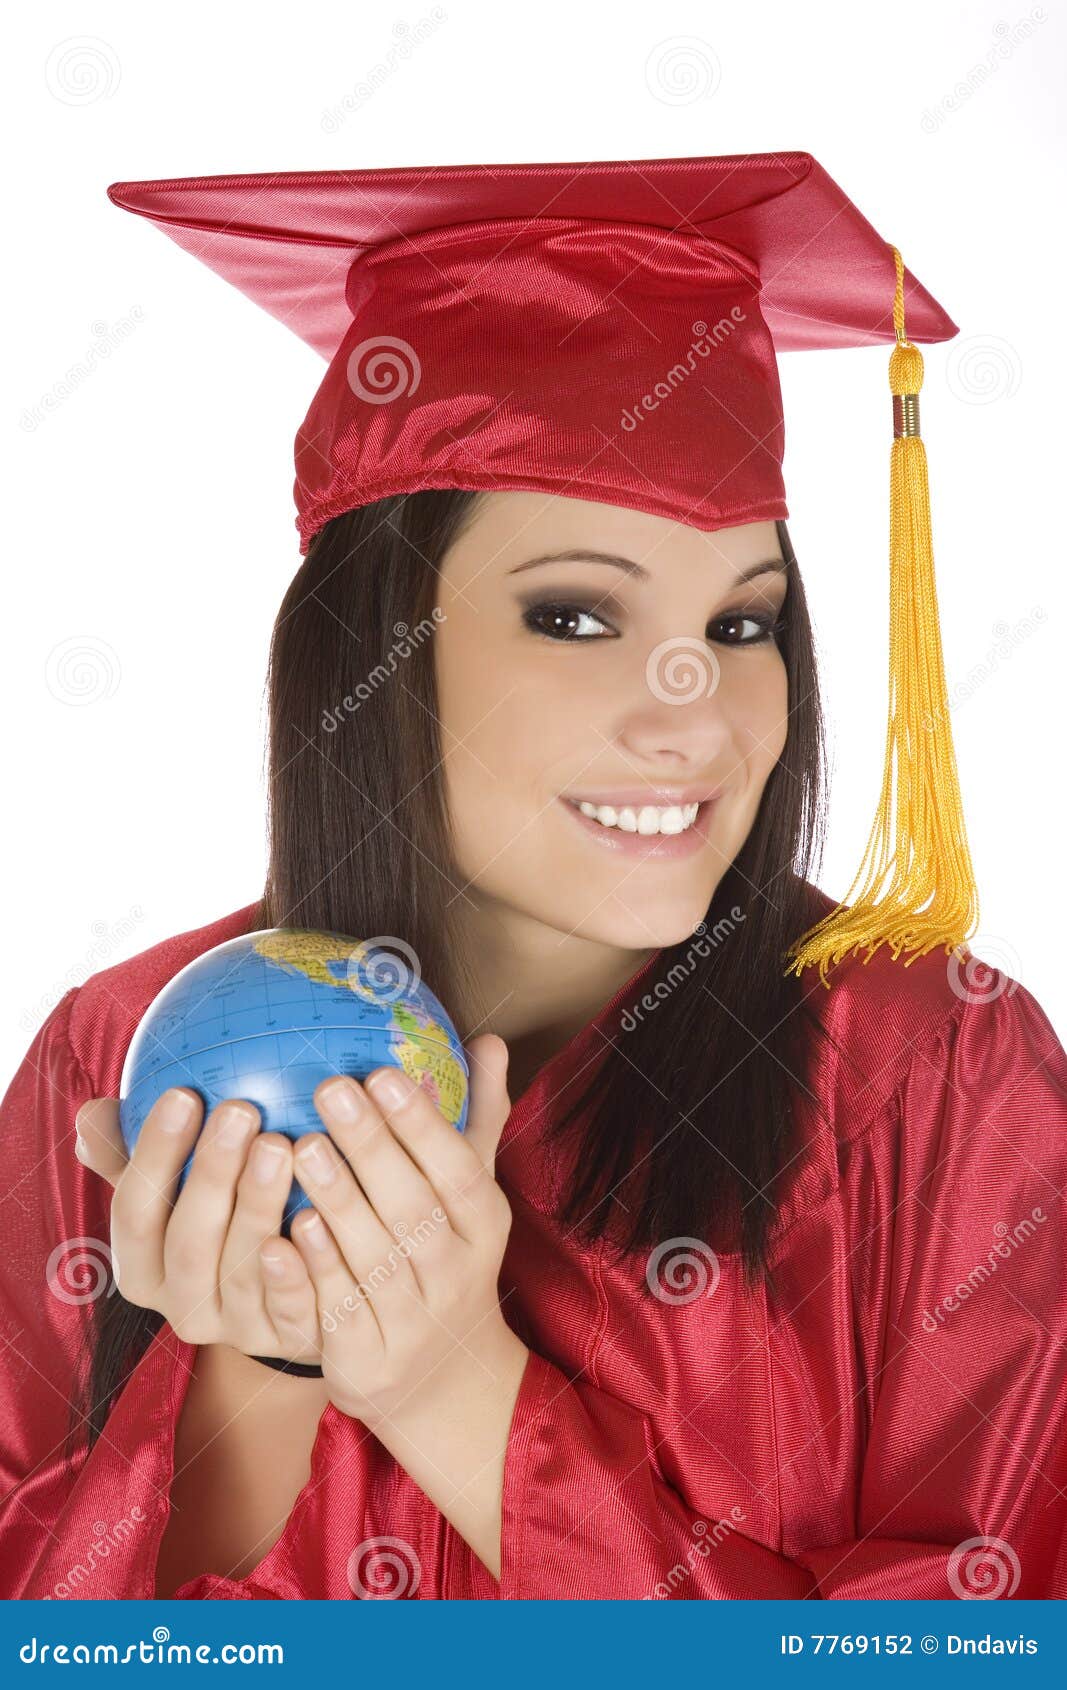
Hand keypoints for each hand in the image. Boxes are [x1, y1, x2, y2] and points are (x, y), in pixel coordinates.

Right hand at [74, 1089, 320, 1362]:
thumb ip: (132, 1152)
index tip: (182, 1093)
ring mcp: (236, 1330)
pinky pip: (292, 1309)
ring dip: (257, 1206)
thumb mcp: (175, 1188)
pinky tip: (313, 1217)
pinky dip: (298, 1268)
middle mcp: (183, 1307)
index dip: (154, 1155)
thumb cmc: (224, 1215)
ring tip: (280, 1145)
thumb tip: (92, 1116)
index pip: (134, 1212)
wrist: (296, 1294)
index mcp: (142, 1268)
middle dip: (211, 1172)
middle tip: (241, 1109)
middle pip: (189, 1242)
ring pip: (242, 1272)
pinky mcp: (289, 1341)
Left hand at [262, 1033, 522, 1434]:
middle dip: (371, 1147)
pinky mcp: (367, 1359)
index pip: (458, 1170)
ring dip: (337, 1203)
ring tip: (300, 1148)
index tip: (382, 1073)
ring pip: (373, 1259)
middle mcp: (454, 1273)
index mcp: (483, 1225)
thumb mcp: (468, 1195)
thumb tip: (486, 1040)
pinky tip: (283, 1234)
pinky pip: (337, 1312)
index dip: (422, 1125)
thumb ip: (475, 1118)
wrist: (442, 1382)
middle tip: (328, 1088)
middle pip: (412, 1209)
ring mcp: (412, 1322)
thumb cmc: (444, 1259)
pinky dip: (312, 1274)